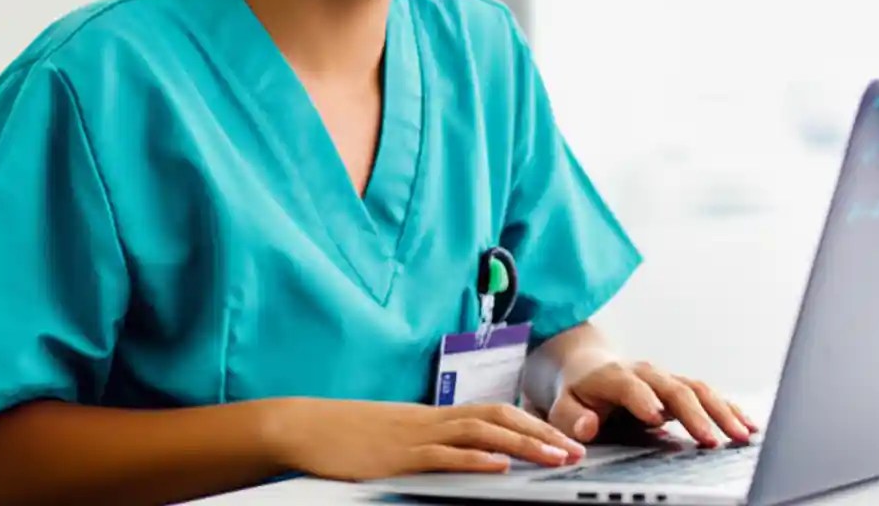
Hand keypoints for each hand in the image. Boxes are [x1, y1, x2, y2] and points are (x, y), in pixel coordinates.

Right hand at [270, 399, 586, 480]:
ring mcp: (416, 436)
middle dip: (541, 433)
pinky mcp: (398, 456)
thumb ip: (430, 444)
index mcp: (435, 417)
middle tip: (575, 450)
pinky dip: (474, 457)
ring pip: (481, 432)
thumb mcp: (396, 438)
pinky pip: (443, 454)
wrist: (303, 427)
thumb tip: (463, 455)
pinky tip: (498, 464)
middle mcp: (432, 421)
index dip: (533, 424)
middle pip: (499, 417)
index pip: (495, 413)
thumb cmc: (346, 436)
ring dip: (523, 444)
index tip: (563, 439)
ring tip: (554, 457)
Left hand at [547, 361, 757, 447]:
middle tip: (712, 439)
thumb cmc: (577, 392)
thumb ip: (571, 417)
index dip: (643, 400)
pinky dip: (729, 409)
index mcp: (614, 376)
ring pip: (698, 389)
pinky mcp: (680, 388)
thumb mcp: (562, 404)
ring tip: (742, 434)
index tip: (657, 418)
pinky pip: (708, 395)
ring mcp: (666, 379)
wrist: (589, 366)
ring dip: (722, 411)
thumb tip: (587, 426)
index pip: (630, 386)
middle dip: (695, 414)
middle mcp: (645, 373)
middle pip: (674, 388)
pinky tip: (748, 426)